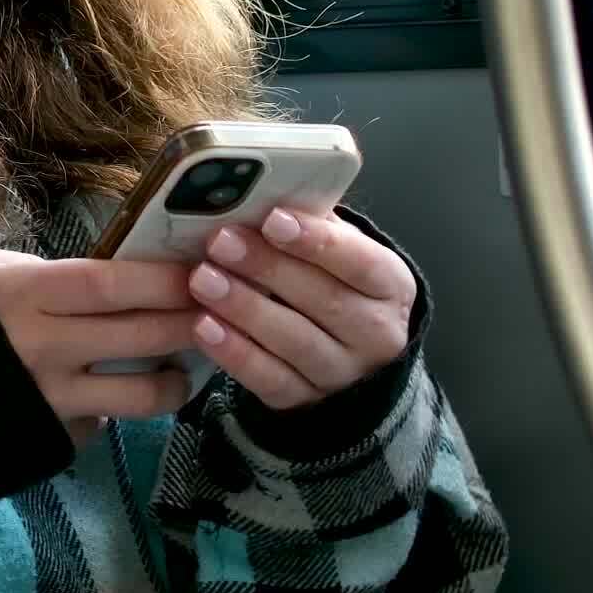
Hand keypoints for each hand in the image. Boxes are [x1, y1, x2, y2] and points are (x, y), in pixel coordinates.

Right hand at [0, 245, 204, 437]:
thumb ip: (41, 269)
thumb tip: (114, 264)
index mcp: (26, 294)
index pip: (112, 283)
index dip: (164, 277)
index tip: (201, 268)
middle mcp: (44, 348)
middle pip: (141, 334)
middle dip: (192, 320)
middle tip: (223, 308)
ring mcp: (51, 400)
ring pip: (142, 395)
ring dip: (177, 379)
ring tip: (185, 366)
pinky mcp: (53, 439)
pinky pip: (106, 422)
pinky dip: (123, 408)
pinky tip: (126, 392)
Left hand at [184, 207, 417, 410]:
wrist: (351, 355)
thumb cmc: (335, 283)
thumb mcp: (341, 251)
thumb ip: (314, 225)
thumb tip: (262, 191)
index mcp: (390, 285)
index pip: (360, 262)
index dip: (316, 242)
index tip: (273, 219)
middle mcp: (376, 334)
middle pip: (324, 301)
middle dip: (268, 269)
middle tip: (221, 242)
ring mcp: (342, 372)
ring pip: (295, 341)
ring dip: (244, 309)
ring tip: (202, 279)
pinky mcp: (305, 400)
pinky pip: (270, 380)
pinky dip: (235, 353)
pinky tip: (204, 326)